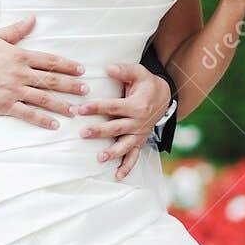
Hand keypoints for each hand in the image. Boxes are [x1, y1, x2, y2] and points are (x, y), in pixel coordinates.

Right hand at [0, 16, 86, 128]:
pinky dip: (42, 120)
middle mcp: (20, 74)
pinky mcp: (5, 105)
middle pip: (51, 80)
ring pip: (43, 98)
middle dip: (71, 85)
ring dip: (62, 104)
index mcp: (19, 56)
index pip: (49, 61)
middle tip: (86, 90)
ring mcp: (13, 90)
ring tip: (75, 110)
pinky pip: (27, 114)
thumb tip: (32, 19)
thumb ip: (16, 31)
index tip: (81, 70)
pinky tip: (54, 125)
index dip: (67, 65)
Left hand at [76, 62, 172, 180]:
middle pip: (116, 128)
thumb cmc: (146, 84)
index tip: (80, 109)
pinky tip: (117, 176)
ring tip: (100, 157)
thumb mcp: (138, 72)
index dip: (96, 107)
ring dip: (113, 152)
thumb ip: (123, 70)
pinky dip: (127, 167)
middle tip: (83, 133)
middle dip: (100, 131)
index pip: (113, 106)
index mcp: (136, 105)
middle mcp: (138, 122)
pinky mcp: (139, 142)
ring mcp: (139, 134)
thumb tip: (107, 68)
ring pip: (125, 145)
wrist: (164, 97)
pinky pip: (134, 157)